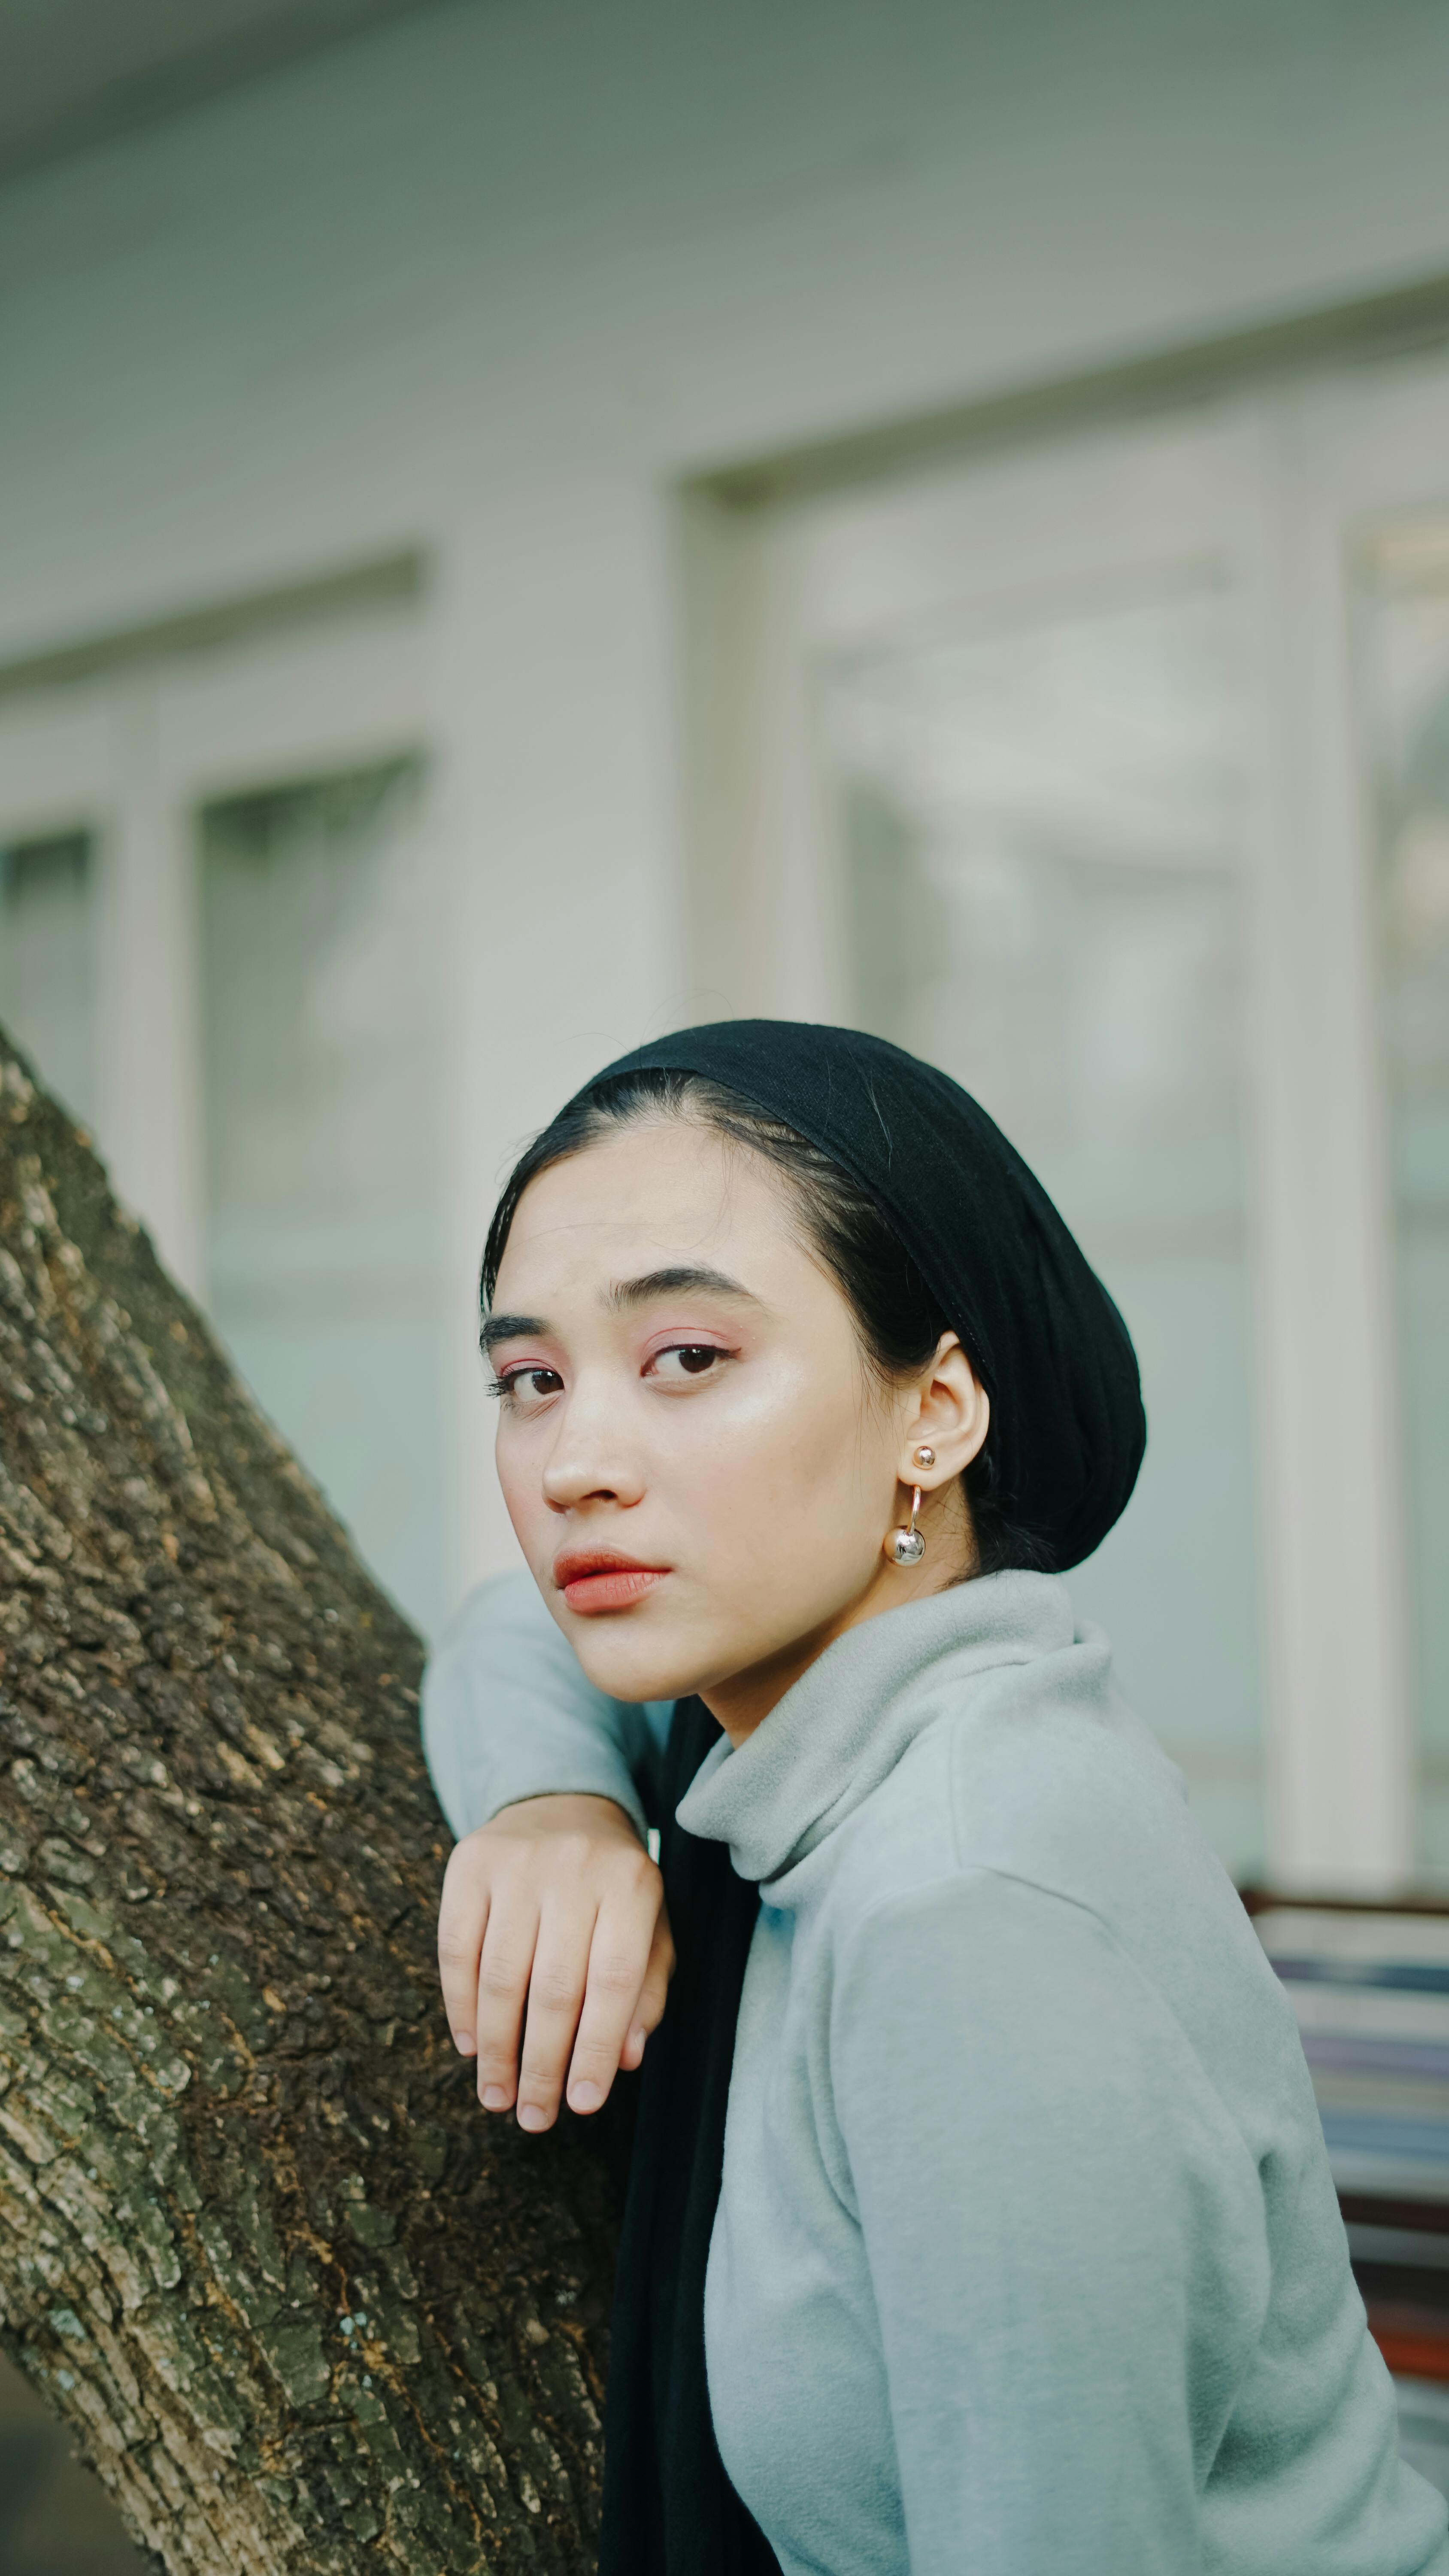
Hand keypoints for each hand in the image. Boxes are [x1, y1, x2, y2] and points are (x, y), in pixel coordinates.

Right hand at [436, 1793, 673, 2130]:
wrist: (561, 1804)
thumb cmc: (613, 1888)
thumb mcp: (649, 1928)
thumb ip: (645, 1991)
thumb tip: (624, 2060)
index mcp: (632, 1884)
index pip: (614, 1981)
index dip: (596, 2049)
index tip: (582, 2105)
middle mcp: (575, 1868)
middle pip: (554, 1986)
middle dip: (541, 2064)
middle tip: (533, 2117)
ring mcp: (518, 1862)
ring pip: (500, 1974)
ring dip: (496, 2048)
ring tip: (497, 2097)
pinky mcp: (469, 1863)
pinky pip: (457, 1949)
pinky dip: (461, 2006)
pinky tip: (470, 2046)